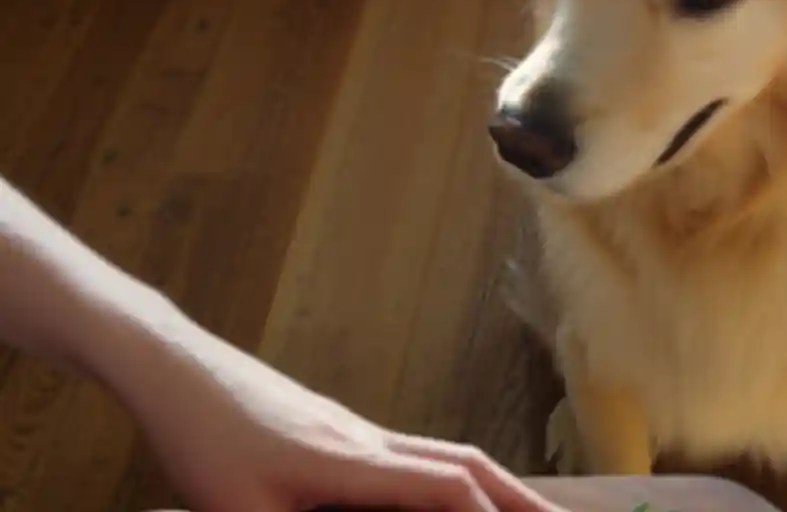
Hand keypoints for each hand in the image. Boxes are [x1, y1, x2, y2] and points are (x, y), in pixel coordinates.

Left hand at [96, 302, 561, 511]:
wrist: (181, 373)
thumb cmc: (203, 442)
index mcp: (349, 462)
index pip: (444, 486)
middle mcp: (369, 440)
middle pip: (467, 463)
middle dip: (521, 498)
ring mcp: (360, 430)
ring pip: (448, 454)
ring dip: (496, 484)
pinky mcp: (344, 430)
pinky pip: (421, 453)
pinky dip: (458, 475)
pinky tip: (456, 496)